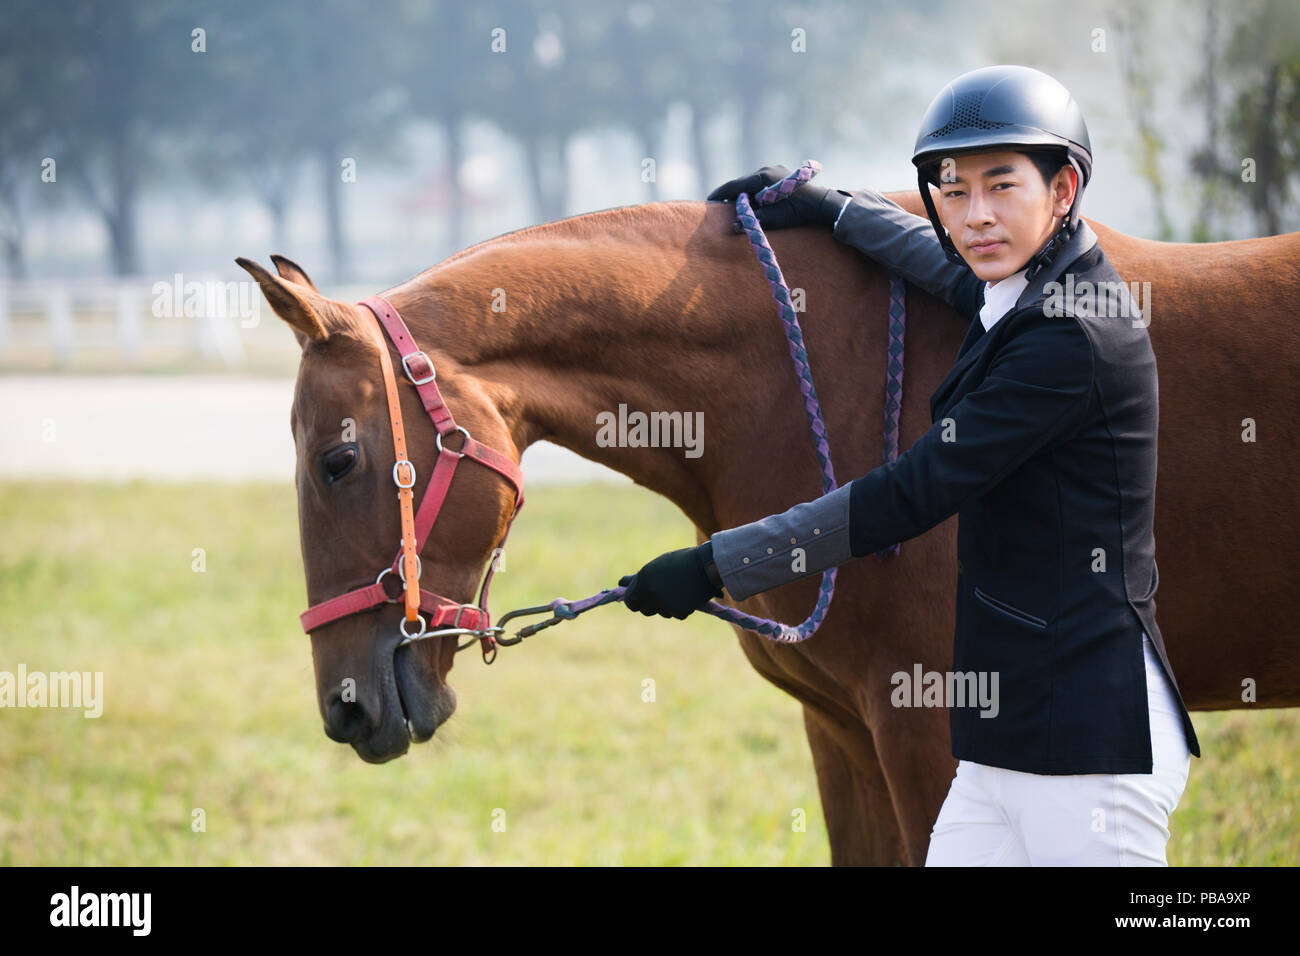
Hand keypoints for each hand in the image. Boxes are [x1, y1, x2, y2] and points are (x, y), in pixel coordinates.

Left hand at [619, 544, 722, 619]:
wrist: (706, 565)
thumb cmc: (681, 562)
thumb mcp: (657, 566)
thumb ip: (639, 578)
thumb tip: (620, 583)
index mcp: (644, 580)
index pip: (630, 601)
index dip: (636, 601)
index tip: (642, 599)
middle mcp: (651, 593)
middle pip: (645, 610)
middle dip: (652, 605)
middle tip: (664, 594)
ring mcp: (664, 604)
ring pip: (662, 612)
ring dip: (668, 606)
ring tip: (680, 590)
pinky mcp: (679, 612)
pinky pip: (677, 614)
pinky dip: (683, 608)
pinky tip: (689, 595)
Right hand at [708, 164, 849, 230]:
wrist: (820, 204)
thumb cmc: (797, 212)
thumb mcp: (772, 219)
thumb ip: (752, 221)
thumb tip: (733, 227)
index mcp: (761, 178)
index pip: (734, 185)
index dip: (720, 194)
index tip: (709, 202)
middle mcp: (766, 169)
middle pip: (742, 183)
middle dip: (732, 196)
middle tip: (723, 209)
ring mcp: (774, 169)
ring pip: (751, 183)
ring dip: (745, 195)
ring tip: (740, 209)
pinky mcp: (780, 173)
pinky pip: (761, 182)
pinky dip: (755, 192)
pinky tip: (756, 203)